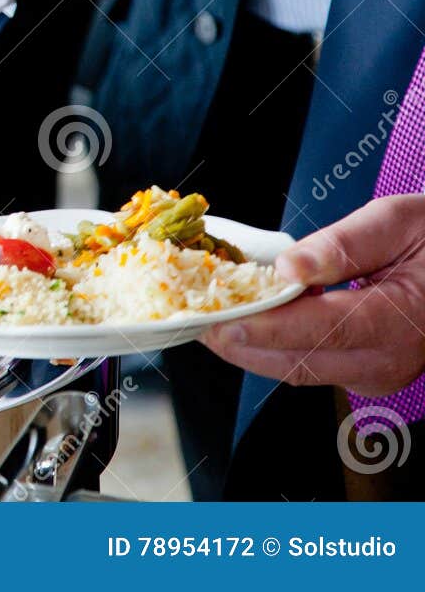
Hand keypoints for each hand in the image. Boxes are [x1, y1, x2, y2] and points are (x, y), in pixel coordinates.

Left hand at [202, 194, 424, 395]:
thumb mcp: (399, 222)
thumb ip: (344, 244)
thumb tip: (289, 267)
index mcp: (402, 319)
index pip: (325, 329)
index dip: (267, 328)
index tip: (221, 320)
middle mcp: (389, 359)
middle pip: (301, 362)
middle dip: (241, 344)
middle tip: (193, 319)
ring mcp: (377, 372)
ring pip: (298, 370)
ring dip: (248, 348)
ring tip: (205, 318)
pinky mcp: (365, 371)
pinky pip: (309, 365)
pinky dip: (271, 347)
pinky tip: (243, 320)